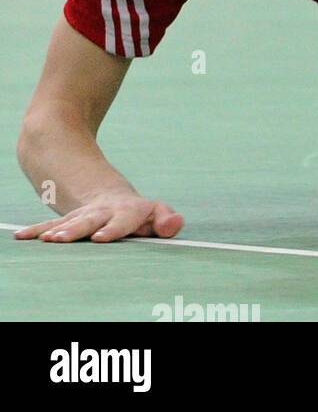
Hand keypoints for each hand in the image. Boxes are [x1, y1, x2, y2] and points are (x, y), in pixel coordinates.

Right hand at [14, 190, 183, 242]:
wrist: (111, 198)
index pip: (121, 221)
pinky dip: (36, 231)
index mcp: (126, 212)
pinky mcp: (67, 221)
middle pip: (89, 220)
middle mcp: (102, 213)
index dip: (112, 229)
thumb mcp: (156, 214)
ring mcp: (83, 216)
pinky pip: (50, 225)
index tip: (100, 238)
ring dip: (56, 231)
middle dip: (77, 230)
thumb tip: (176, 223)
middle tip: (63, 240)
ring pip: (68, 223)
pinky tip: (21, 238)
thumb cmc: (139, 214)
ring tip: (46, 240)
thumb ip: (167, 221)